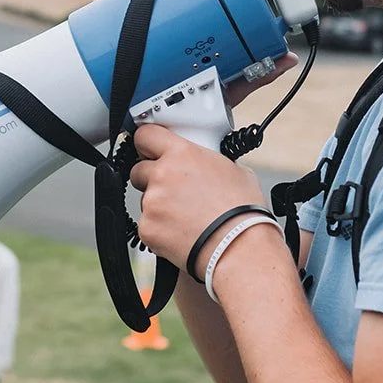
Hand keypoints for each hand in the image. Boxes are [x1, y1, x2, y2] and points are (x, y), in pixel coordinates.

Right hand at [96, 0, 297, 106]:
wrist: (170, 149)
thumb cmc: (198, 119)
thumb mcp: (225, 93)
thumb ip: (254, 76)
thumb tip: (288, 58)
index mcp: (179, 45)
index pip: (171, 4)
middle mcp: (154, 46)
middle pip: (143, 6)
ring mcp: (133, 58)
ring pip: (119, 19)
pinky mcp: (115, 73)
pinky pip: (101, 44)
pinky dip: (96, 20)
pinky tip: (97, 4)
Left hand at [128, 123, 273, 271]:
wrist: (238, 248)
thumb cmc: (242, 212)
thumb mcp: (234, 170)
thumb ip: (210, 161)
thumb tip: (207, 163)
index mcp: (182, 153)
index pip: (146, 135)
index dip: (147, 142)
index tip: (149, 148)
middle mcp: (162, 174)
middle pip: (139, 169)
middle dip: (151, 178)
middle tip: (173, 190)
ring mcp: (152, 202)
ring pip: (145, 199)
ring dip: (158, 205)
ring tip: (185, 217)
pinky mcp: (147, 228)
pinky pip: (146, 225)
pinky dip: (159, 229)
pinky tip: (181, 233)